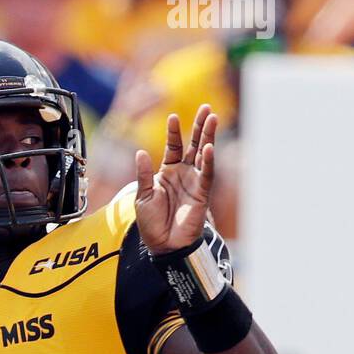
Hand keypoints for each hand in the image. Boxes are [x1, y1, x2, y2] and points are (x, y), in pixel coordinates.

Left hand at [135, 105, 216, 254]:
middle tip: (206, 107)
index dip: (173, 132)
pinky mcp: (202, 193)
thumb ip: (143, 175)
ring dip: (208, 136)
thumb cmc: (152, 224)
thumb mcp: (143, 197)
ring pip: (203, 154)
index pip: (173, 146)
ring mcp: (193, 182)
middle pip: (193, 144)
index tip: (173, 116)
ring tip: (213, 118)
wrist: (163, 245)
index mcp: (167, 172)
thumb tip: (141, 152)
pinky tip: (209, 147)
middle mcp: (183, 174)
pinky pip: (206, 174)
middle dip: (199, 126)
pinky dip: (208, 161)